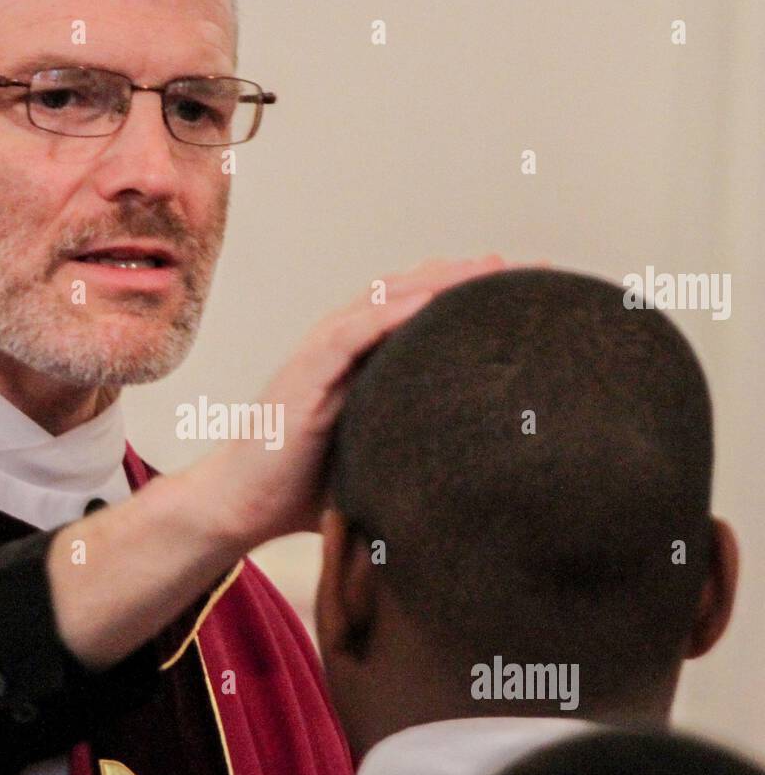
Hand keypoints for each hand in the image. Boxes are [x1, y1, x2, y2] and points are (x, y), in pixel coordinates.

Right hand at [189, 256, 506, 551]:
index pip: (426, 314)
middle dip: (472, 276)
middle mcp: (345, 349)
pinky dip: (387, 312)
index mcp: (365, 364)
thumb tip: (481, 493)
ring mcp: (322, 357)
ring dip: (438, 280)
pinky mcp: (303, 375)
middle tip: (533, 267)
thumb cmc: (300, 491)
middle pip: (415, 294)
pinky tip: (428, 299)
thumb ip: (415, 462)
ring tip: (490, 268)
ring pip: (385, 300)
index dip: (476, 298)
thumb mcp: (376, 469)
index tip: (535, 293)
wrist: (238, 507)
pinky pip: (348, 334)